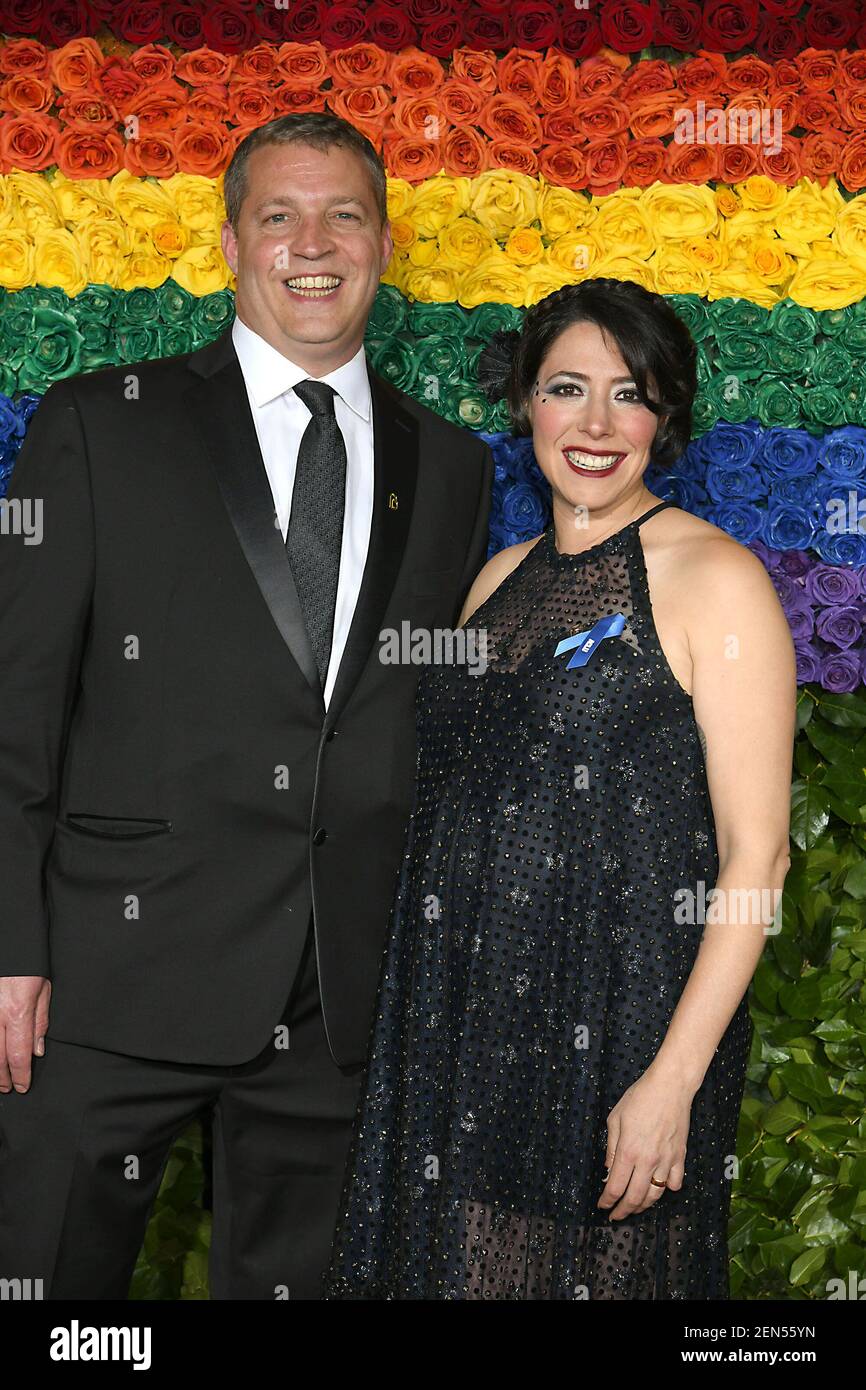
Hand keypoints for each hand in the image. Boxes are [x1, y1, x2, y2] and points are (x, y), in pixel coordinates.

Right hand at [0, 976, 50, 1093]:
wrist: (10, 945)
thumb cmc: (27, 967)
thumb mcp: (43, 990)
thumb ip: (40, 1021)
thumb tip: (38, 1050)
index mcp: (18, 1012)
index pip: (19, 1054)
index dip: (21, 1075)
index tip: (23, 1086)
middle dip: (2, 1078)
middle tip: (8, 1088)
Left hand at [597, 1064, 692, 1218]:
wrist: (670, 1087)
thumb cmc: (639, 1098)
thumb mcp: (615, 1119)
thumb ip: (611, 1148)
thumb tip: (609, 1171)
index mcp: (628, 1151)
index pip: (615, 1187)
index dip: (607, 1201)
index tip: (602, 1206)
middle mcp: (648, 1161)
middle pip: (634, 1198)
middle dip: (623, 1211)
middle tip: (615, 1216)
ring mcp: (666, 1161)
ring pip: (655, 1195)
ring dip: (643, 1206)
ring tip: (634, 1208)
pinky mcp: (680, 1157)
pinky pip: (675, 1183)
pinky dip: (667, 1190)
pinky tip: (659, 1188)